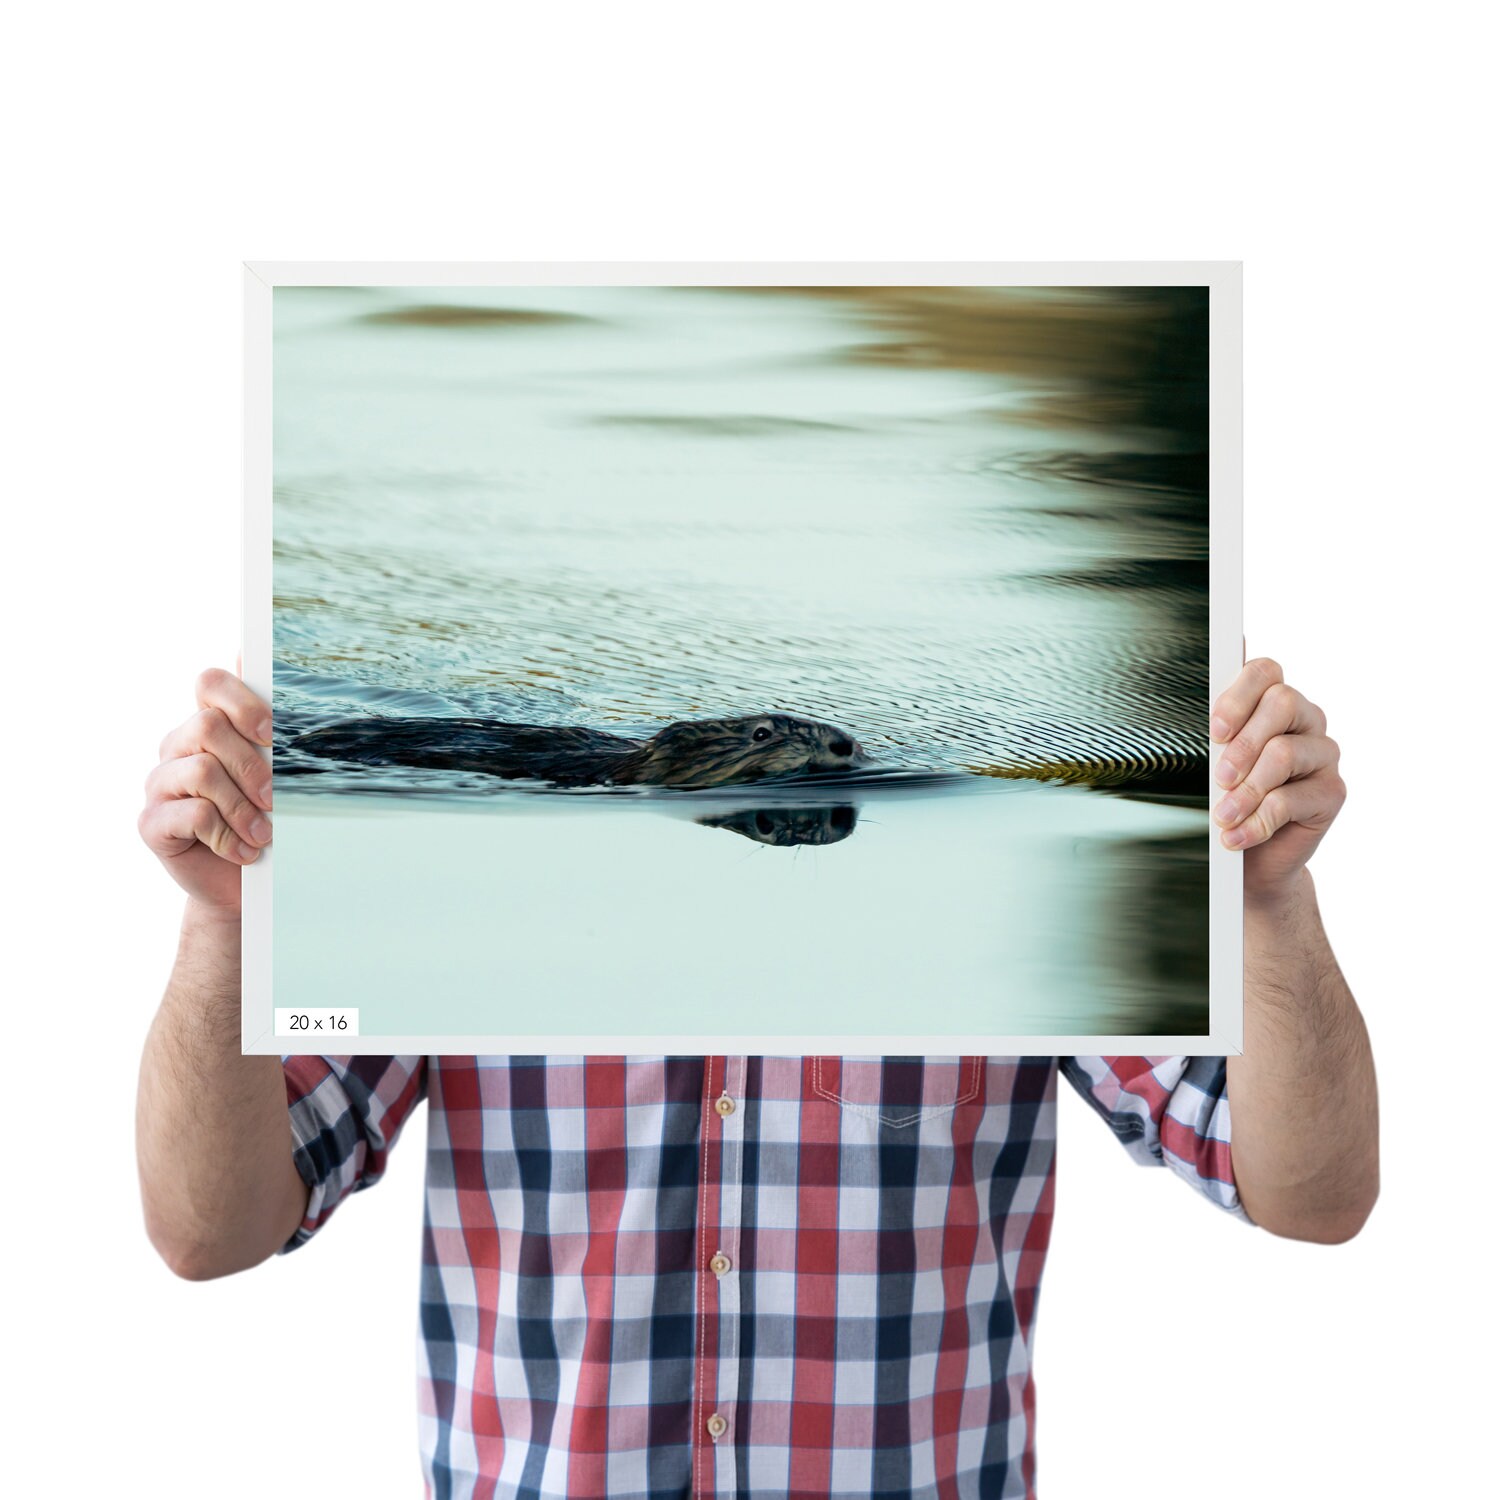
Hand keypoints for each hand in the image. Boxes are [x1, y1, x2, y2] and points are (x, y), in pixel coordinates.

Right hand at [138, 665, 272, 917]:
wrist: (240, 884)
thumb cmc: (262, 823)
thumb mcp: (276, 778)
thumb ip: (274, 735)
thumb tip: (279, 678)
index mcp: (206, 726)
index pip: (210, 683)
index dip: (242, 700)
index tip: (273, 733)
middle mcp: (177, 748)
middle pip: (208, 726)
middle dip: (251, 763)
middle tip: (276, 798)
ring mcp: (160, 784)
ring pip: (202, 771)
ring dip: (242, 805)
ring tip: (263, 833)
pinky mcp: (151, 823)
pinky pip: (192, 814)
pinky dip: (227, 835)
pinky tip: (244, 850)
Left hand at [1210, 654, 1344, 905]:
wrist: (1251, 858)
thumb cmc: (1226, 799)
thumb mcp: (1211, 765)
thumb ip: (1213, 734)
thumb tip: (1200, 708)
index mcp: (1270, 701)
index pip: (1264, 671)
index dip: (1237, 696)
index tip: (1215, 731)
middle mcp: (1303, 719)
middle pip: (1282, 703)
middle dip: (1243, 743)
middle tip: (1220, 777)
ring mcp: (1322, 753)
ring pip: (1285, 753)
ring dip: (1247, 789)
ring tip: (1223, 817)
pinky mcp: (1332, 791)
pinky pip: (1292, 799)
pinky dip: (1257, 821)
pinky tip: (1236, 836)